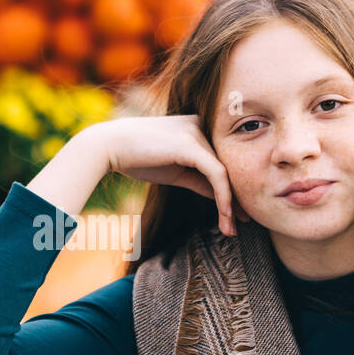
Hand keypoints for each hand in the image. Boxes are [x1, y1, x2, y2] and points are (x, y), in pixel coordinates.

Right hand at [97, 115, 249, 235]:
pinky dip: (224, 198)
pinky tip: (225, 217)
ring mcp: (198, 132)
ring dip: (231, 204)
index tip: (239, 214)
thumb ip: (199, 180)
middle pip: (228, 166)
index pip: (222, 161)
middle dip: (237, 198)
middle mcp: (202, 125)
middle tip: (245, 224)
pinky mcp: (192, 145)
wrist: (108, 147)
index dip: (233, 188)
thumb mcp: (175, 172)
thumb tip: (222, 198)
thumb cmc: (137, 157)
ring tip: (232, 229)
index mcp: (198, 127)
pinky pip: (217, 175)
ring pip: (226, 172)